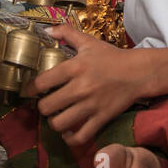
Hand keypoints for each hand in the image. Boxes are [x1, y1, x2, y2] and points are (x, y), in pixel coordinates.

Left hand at [23, 23, 150, 148]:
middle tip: (46, 104)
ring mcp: (91, 105)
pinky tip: (69, 132)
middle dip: (42, 107)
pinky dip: (71, 138)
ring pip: (59, 124)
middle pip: (46, 107)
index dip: (30, 89)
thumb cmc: (112, 57)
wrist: (138, 72)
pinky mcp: (102, 118)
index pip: (41, 82)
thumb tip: (47, 29)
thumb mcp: (89, 42)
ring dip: (54, 123)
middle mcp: (80, 88)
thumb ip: (66, 33)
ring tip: (57, 117)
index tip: (28, 92)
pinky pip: (80, 136)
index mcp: (74, 67)